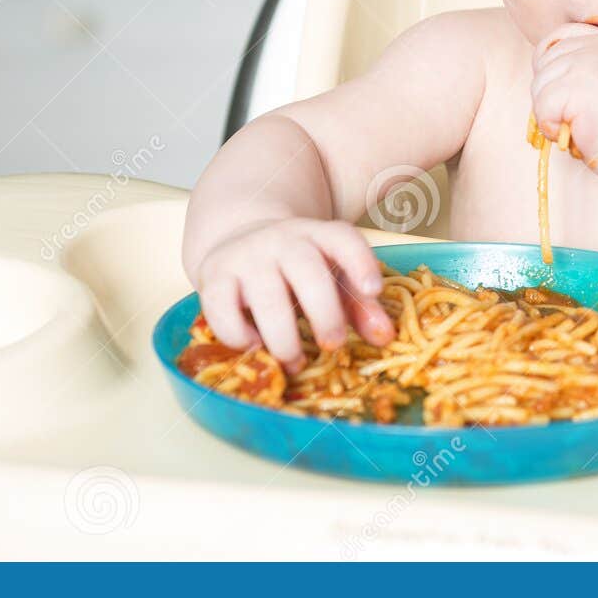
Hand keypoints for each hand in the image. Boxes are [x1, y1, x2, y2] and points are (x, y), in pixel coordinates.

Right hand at [191, 216, 393, 367]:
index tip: (375, 290)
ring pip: (265, 295)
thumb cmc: (298, 270)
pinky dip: (237, 334)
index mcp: (319, 235)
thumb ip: (359, 305)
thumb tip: (385, 337)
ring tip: (294, 362)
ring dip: (283, 336)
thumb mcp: (332, 276)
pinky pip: (220, 307)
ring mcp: (245, 256)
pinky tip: (253, 347)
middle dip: (324, 313)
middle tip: (334, 346)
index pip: (343, 238)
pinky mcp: (213, 277)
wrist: (239, 240)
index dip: (361, 262)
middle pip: (307, 271)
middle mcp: (282, 240)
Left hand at [530, 24, 597, 176]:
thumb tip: (542, 72)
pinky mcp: (577, 85)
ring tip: (577, 128)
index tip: (555, 87)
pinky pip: (542, 107)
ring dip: (549, 113)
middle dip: (548, 92)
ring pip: (540, 85)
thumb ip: (586, 70)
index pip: (560, 35)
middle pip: (544, 60)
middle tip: (571, 117)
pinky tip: (576, 135)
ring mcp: (588, 62)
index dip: (548, 60)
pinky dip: (551, 127)